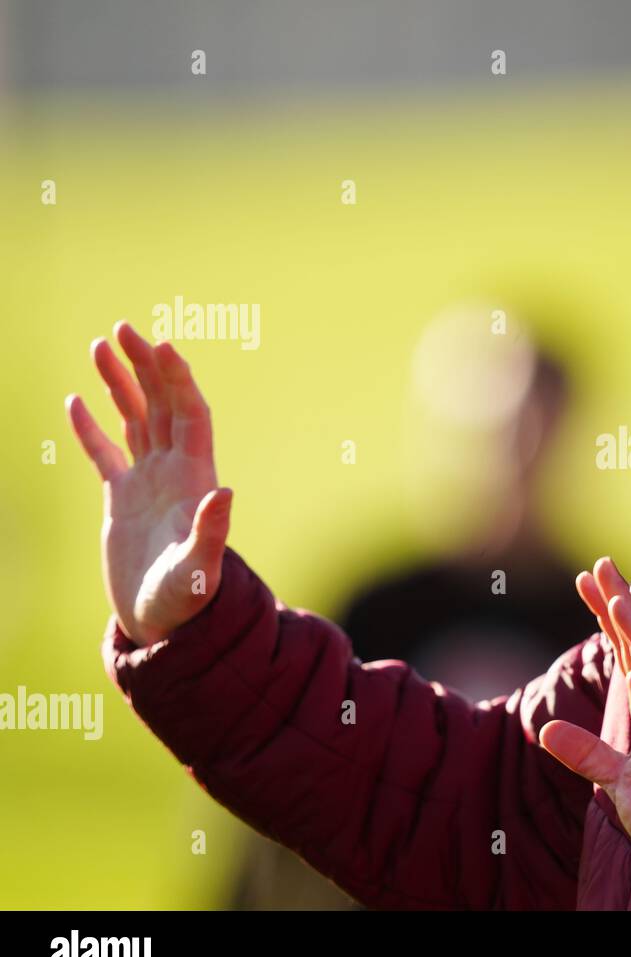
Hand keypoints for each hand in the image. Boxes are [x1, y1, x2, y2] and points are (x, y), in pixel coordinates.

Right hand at [66, 321, 231, 645]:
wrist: (163, 625)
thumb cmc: (186, 601)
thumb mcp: (199, 569)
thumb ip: (210, 533)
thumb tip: (225, 495)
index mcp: (196, 480)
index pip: (191, 416)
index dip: (179, 382)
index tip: (163, 347)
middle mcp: (175, 474)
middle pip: (163, 406)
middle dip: (146, 367)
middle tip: (124, 328)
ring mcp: (148, 483)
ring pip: (135, 420)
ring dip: (121, 384)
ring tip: (101, 344)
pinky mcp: (122, 500)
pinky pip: (105, 453)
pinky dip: (92, 427)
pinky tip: (77, 400)